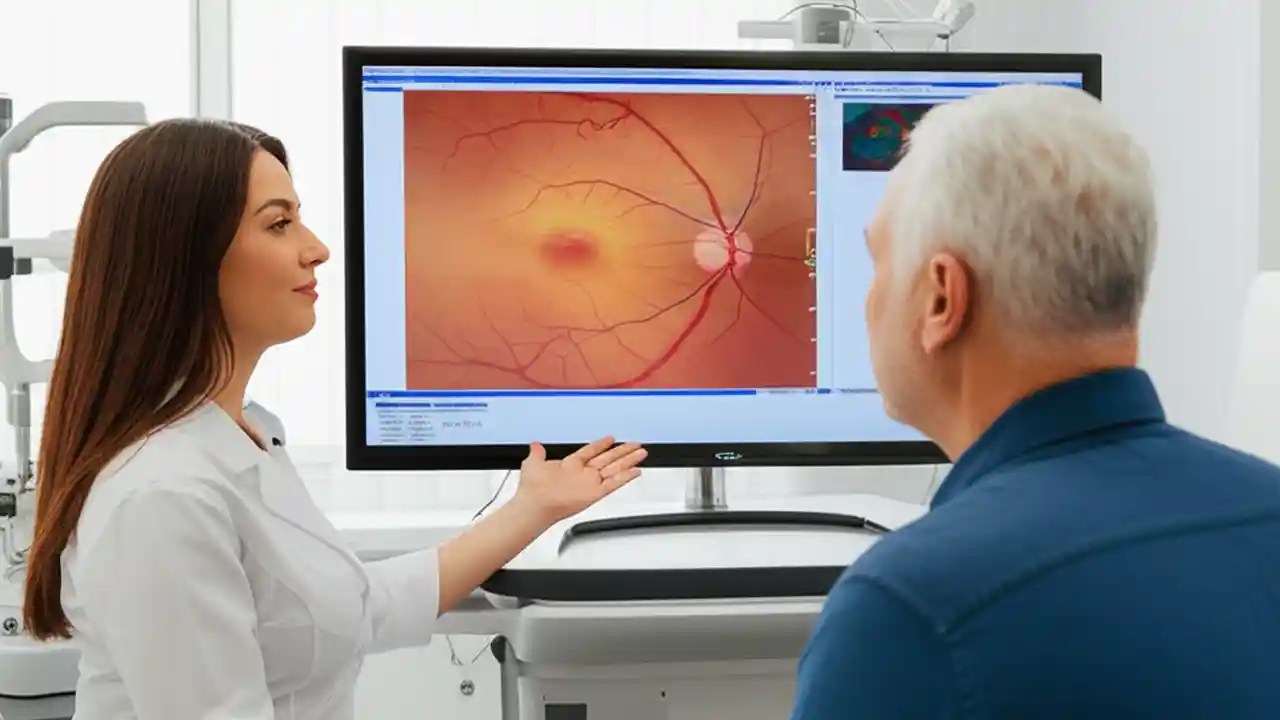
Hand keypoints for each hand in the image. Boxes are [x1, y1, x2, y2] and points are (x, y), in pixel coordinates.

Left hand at [512, 437, 646, 524]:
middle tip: (636, 445)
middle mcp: (583, 474)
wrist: (534, 503)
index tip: (611, 438)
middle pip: (608, 459)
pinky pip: (614, 484)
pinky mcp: (594, 494)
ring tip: (642, 453)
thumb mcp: (533, 463)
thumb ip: (537, 453)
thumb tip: (535, 445)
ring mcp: (590, 483)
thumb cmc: (533, 487)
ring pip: (615, 469)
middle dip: (623, 451)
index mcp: (571, 464)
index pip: (591, 451)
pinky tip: (636, 471)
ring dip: (628, 461)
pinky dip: (625, 477)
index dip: (601, 444)